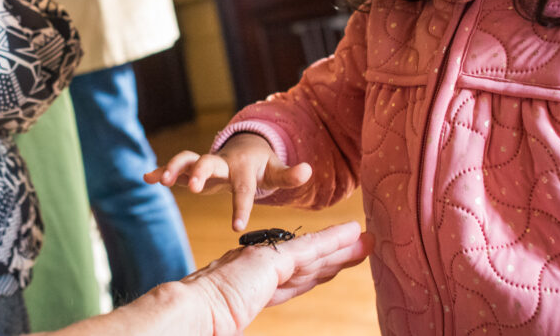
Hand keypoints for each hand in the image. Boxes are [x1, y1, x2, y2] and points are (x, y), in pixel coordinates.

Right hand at [144, 133, 311, 230]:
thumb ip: (290, 175)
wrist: (246, 150)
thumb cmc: (263, 168)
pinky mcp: (192, 168)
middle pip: (209, 163)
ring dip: (173, 167)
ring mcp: (205, 163)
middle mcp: (222, 163)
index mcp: (243, 169)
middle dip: (200, 173)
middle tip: (193, 187)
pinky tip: (145, 177)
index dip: (241, 207)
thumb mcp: (277, 173)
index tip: (236, 227)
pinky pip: (174, 167)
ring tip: (159, 179)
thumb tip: (308, 170)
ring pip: (187, 160)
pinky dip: (159, 170)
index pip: (243, 189)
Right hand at [182, 221, 373, 335]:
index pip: (294, 278)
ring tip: (366, 240)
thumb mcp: (229, 321)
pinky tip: (353, 234)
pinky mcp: (272, 260)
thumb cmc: (203, 322)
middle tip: (362, 245)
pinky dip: (333, 240)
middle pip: (310, 264)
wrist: (193, 312)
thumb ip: (238, 320)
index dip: (318, 270)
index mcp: (252, 286)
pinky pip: (310, 248)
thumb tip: (237, 330)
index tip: (336, 265)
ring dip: (344, 248)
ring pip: (316, 255)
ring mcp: (267, 262)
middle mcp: (261, 269)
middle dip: (338, 255)